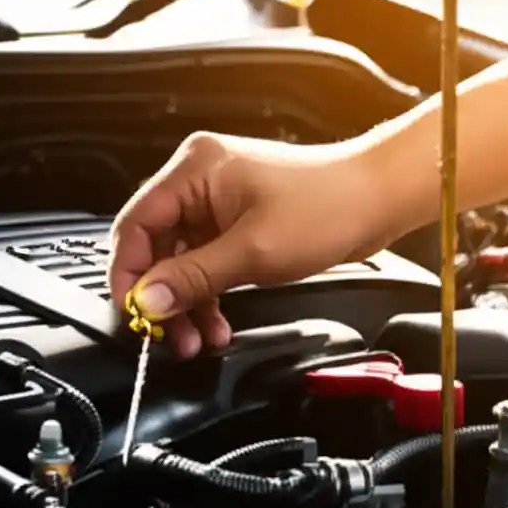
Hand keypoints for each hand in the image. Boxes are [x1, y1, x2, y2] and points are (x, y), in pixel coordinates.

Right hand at [109, 132, 399, 357]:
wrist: (378, 198)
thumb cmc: (328, 205)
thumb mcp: (252, 252)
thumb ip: (194, 278)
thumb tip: (149, 300)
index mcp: (194, 169)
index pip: (136, 225)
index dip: (129, 274)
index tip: (135, 314)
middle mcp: (200, 179)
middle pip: (158, 246)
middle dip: (164, 296)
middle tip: (171, 336)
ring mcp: (220, 201)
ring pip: (183, 259)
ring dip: (189, 301)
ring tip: (198, 338)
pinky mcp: (240, 220)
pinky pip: (209, 260)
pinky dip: (210, 292)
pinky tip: (217, 321)